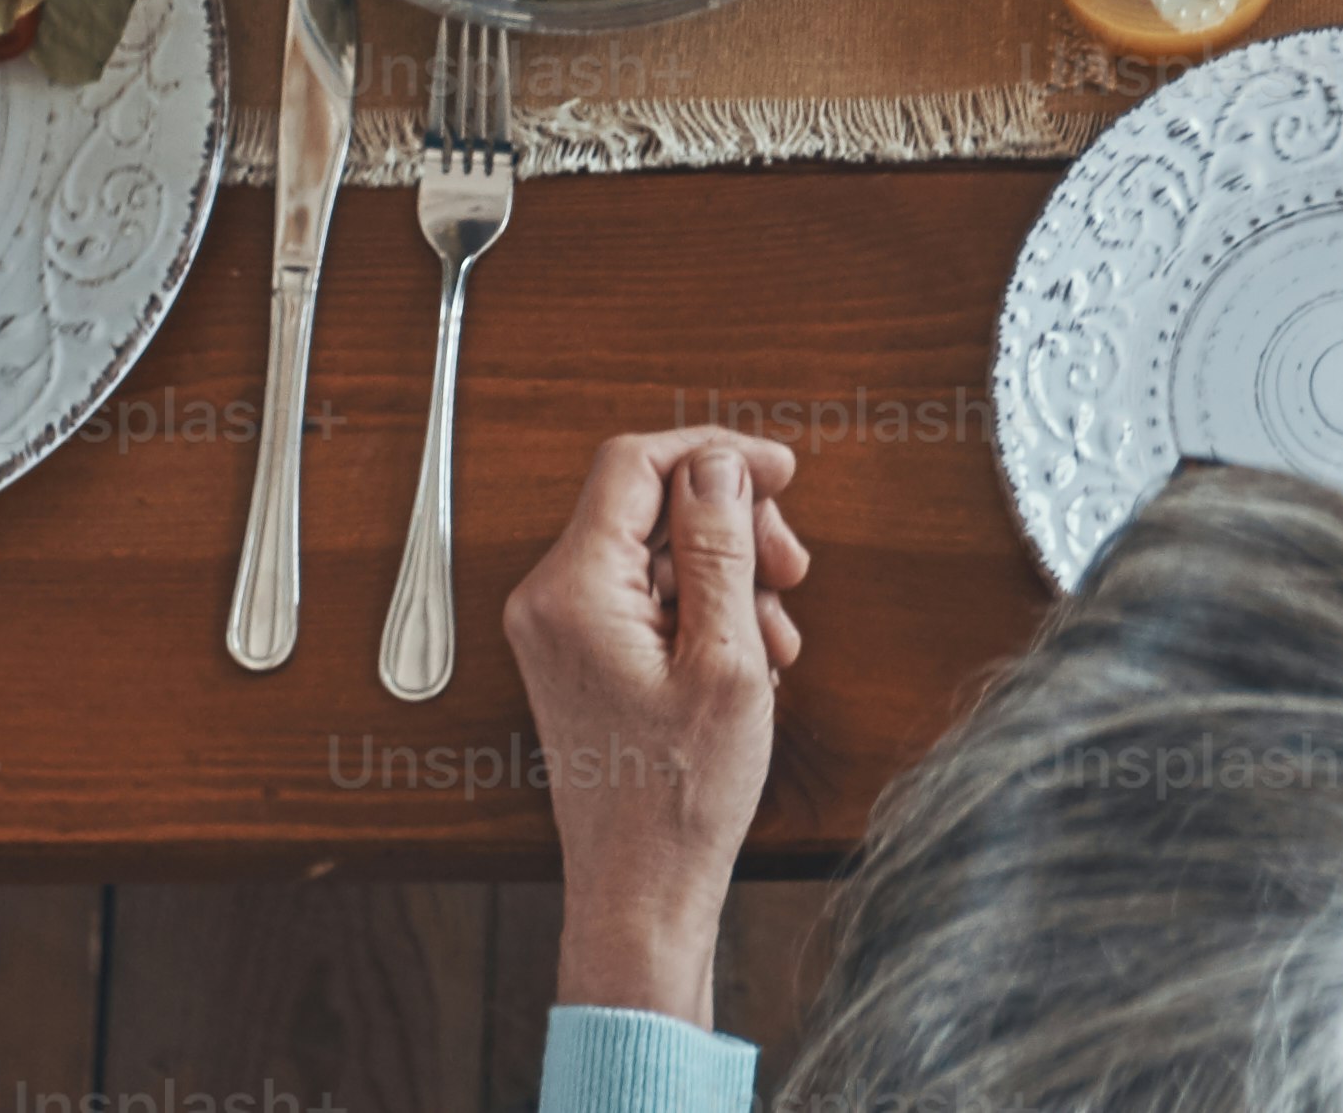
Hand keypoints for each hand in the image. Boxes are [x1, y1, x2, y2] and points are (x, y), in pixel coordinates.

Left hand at [503, 426, 811, 1028]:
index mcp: (573, 590)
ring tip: (777, 635)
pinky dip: (705, 612)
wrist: (641, 890)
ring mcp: (561, 631)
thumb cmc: (679, 797)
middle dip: (733, 524)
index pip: (636, 462)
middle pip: (651, 503)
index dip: (717, 452)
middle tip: (792, 570)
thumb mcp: (725, 658)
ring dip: (730, 575)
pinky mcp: (579, 657)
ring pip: (656, 551)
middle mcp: (550, 600)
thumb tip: (717, 465)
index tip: (781, 471)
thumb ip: (718, 548)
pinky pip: (647, 597)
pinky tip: (750, 660)